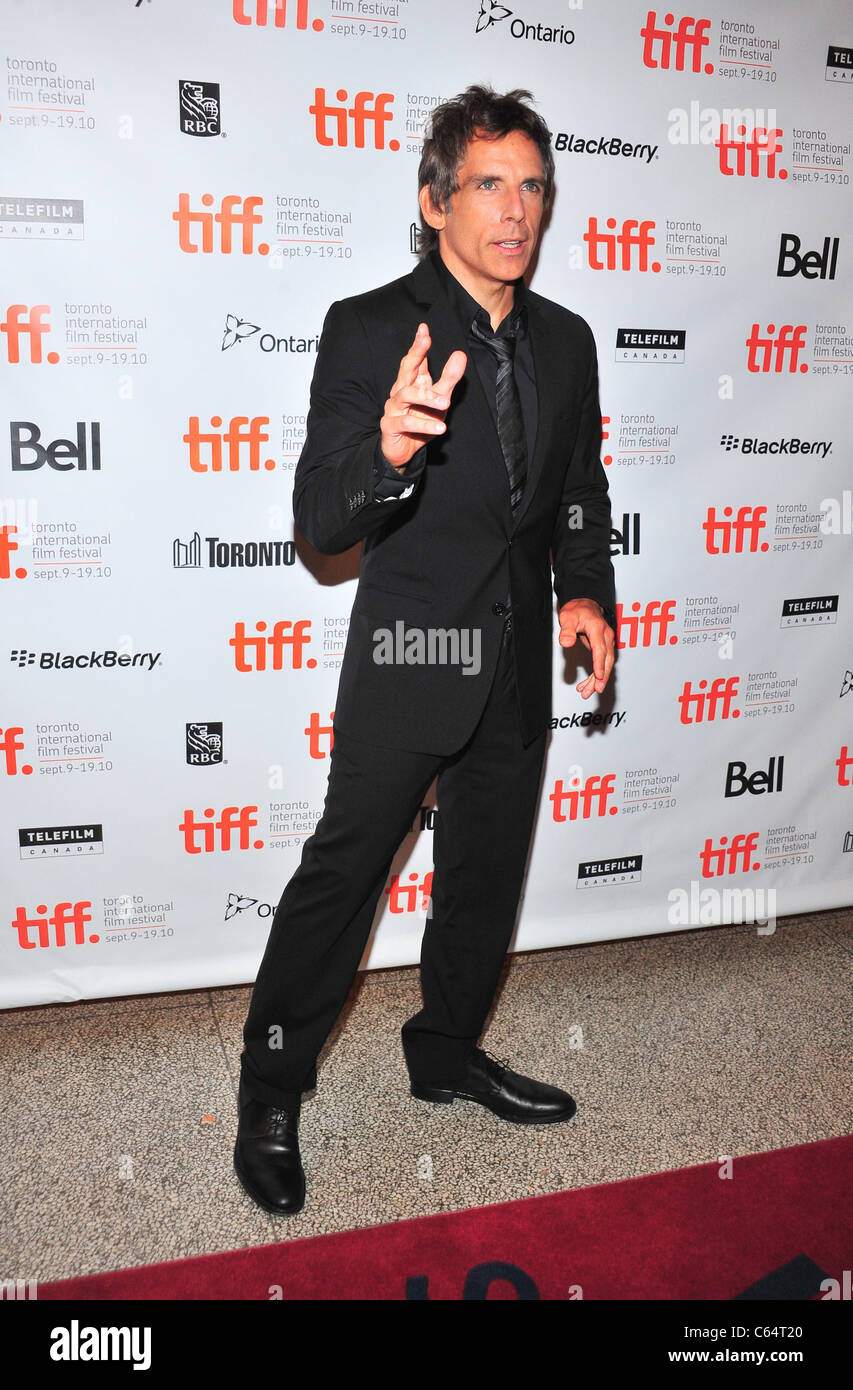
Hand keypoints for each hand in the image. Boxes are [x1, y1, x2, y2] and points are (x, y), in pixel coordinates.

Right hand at [380, 322, 466, 471]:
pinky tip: (440, 428)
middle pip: (406, 369)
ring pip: (407, 396)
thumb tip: (460, 354)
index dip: (418, 344)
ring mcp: (393, 408)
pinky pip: (407, 423)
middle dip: (415, 353)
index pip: (415, 360)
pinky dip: (424, 425)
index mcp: (412, 382)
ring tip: (446, 403)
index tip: (424, 328)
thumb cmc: (421, 421)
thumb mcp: (441, 400)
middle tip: (425, 341)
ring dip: (427, 398)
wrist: (404, 451)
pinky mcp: (390, 426)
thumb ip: (449, 378)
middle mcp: (400, 391)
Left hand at [558, 599, 614, 698]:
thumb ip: (567, 630)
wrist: (585, 606)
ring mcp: (607, 642)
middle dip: (602, 677)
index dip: (599, 663)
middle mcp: (606, 636)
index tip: (599, 676)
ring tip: (587, 692)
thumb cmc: (577, 610)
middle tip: (595, 690)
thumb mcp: (568, 617)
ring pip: (606, 664)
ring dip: (598, 680)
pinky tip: (587, 685)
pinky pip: (602, 663)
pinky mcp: (604, 648)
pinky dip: (596, 675)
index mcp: (598, 628)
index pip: (600, 648)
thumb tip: (566, 642)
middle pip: (607, 659)